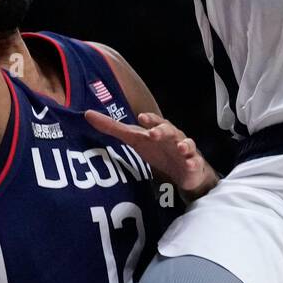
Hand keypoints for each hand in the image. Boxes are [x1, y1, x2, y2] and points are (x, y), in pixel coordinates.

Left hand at [84, 109, 212, 195]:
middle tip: (154, 133)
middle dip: (162, 131)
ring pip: (186, 144)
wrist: (182, 168)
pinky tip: (191, 163)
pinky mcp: (193, 164)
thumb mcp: (134, 139)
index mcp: (157, 129)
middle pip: (169, 130)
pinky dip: (193, 162)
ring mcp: (184, 150)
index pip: (153, 121)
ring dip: (183, 145)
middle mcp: (172, 137)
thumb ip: (113, 128)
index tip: (141, 118)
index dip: (149, 119)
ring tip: (180, 147)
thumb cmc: (157, 149)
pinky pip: (195, 163)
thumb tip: (87, 114)